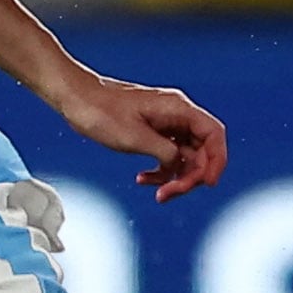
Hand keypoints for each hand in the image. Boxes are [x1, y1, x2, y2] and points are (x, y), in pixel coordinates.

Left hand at [50, 70, 227, 200]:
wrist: (75, 98)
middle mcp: (176, 114)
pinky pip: (167, 155)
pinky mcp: (152, 131)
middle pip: (201, 149)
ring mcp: (164, 123)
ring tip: (158, 193)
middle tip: (170, 194)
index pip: (214, 134)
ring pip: (184, 156)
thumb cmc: (101, 112)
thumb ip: (166, 153)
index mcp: (177, 108)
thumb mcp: (135, 138)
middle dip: (191, 176)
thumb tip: (181, 165)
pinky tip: (143, 179)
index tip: (208, 184)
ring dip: (175, 178)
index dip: (217, 160)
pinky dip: (160, 171)